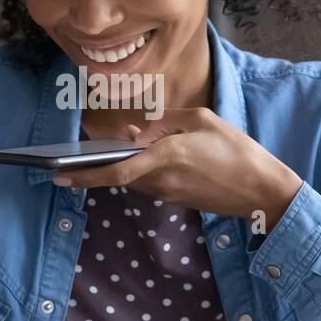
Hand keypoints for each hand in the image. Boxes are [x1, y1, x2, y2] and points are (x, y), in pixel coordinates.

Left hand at [52, 108, 303, 228]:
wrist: (261, 189)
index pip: (116, 169)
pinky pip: (150, 182)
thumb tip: (135, 135)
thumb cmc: (235, 149)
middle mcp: (161, 179)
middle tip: (75, 157)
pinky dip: (144, 169)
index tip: (59, 178)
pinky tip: (150, 155)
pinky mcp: (176, 199)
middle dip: (99, 165)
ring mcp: (168, 193)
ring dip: (126, 164)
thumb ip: (163, 124)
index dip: (84, 175)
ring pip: (135, 178)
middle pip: (120, 174)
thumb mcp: (201, 120)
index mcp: (165, 156)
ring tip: (119, 146)